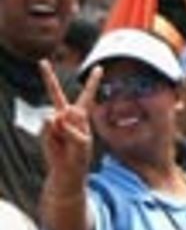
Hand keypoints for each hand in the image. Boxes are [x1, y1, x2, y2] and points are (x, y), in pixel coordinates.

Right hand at [39, 61, 99, 188]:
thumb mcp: (84, 143)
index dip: (92, 82)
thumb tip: (57, 116)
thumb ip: (74, 129)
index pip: (87, 95)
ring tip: (66, 142)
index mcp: (81, 115)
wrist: (66, 168)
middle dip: (48, 77)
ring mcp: (54, 120)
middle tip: (42, 61)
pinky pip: (50, 126)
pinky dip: (55, 135)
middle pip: (56, 94)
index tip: (99, 67)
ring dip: (64, 131)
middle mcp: (66, 114)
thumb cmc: (79, 156)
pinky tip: (57, 142)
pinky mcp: (45, 128)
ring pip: (58, 116)